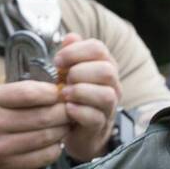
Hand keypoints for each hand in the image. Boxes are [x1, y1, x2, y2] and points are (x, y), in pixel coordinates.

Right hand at [0, 80, 68, 168]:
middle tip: (71, 110)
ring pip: (47, 136)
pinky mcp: (8, 166)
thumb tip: (55, 89)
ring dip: (62, 130)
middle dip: (64, 112)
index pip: (31, 92)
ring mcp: (0, 147)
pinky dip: (55, 148)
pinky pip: (44, 156)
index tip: (61, 93)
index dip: (53, 93)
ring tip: (65, 125)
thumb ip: (17, 93)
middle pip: (44, 116)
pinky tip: (54, 143)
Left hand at [53, 32, 121, 161]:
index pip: (98, 48)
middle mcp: (112, 85)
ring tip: (65, 95)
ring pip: (106, 95)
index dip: (76, 51)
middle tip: (64, 80)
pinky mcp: (101, 126)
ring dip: (81, 92)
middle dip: (80, 72)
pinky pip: (95, 118)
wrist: (74, 131)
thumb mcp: (68, 73)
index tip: (58, 61)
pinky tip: (67, 109)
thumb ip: (70, 55)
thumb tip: (70, 37)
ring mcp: (109, 107)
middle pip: (107, 70)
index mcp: (104, 66)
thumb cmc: (72, 97)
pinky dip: (78, 111)